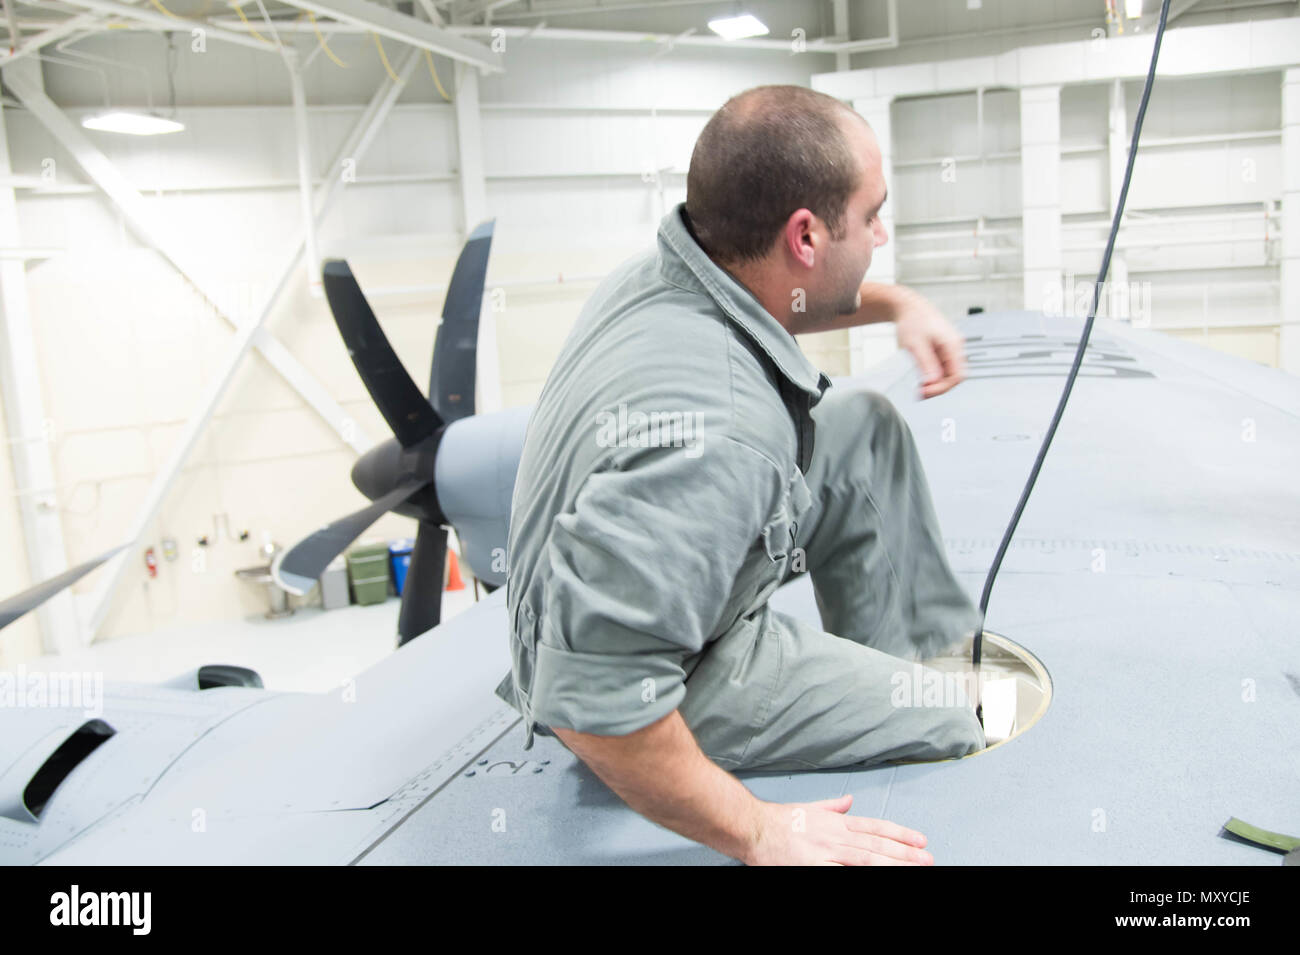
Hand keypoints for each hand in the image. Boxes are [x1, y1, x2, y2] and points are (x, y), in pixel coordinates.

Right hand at [746, 794, 934, 865]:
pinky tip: (877, 876)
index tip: (920, 840)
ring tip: (914, 868)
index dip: (900, 834)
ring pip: (867, 859)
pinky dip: (861, 874)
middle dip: (905, 853)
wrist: (754, 827)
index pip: (876, 828)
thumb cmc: (778, 820)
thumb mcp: (810, 808)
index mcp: (837, 822)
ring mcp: (828, 852)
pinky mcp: (816, 866)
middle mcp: (837, 836)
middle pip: (878, 846)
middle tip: (927, 859)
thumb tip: (849, 800)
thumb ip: (832, 806)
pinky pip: (843, 872)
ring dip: (893, 863)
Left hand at [894, 293, 966, 398]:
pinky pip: (942, 369)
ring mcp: (949, 349)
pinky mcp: (942, 351)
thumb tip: (933, 381)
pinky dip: (933, 377)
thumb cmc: (912, 320)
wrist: (908, 307)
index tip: (926, 392)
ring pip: (948, 374)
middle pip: (954, 376)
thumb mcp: (915, 344)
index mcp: (952, 345)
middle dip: (939, 387)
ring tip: (919, 388)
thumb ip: (925, 363)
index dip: (942, 387)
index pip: (958, 375)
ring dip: (935, 383)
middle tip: (920, 393)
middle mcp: (954, 347)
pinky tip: (922, 381)